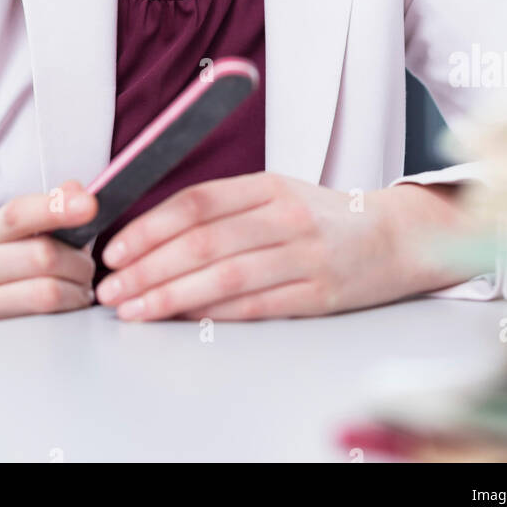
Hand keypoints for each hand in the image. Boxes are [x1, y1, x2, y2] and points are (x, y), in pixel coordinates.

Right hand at [0, 180, 98, 323]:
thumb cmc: (23, 278)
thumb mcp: (36, 240)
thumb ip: (56, 210)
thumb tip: (77, 191)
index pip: (17, 213)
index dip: (55, 207)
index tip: (90, 206)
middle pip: (41, 255)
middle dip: (78, 262)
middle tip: (88, 269)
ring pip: (47, 291)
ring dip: (77, 290)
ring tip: (79, 290)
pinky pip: (44, 323)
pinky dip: (68, 314)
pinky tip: (68, 310)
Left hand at [92, 172, 399, 320]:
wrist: (395, 237)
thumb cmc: (322, 217)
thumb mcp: (275, 194)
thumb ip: (223, 209)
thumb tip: (152, 235)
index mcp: (268, 185)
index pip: (197, 203)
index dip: (150, 227)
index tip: (115, 249)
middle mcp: (286, 216)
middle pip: (203, 242)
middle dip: (147, 268)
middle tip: (111, 289)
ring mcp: (305, 256)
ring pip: (224, 277)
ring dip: (171, 297)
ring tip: (134, 310)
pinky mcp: (320, 295)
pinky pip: (256, 307)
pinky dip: (213, 316)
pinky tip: (183, 321)